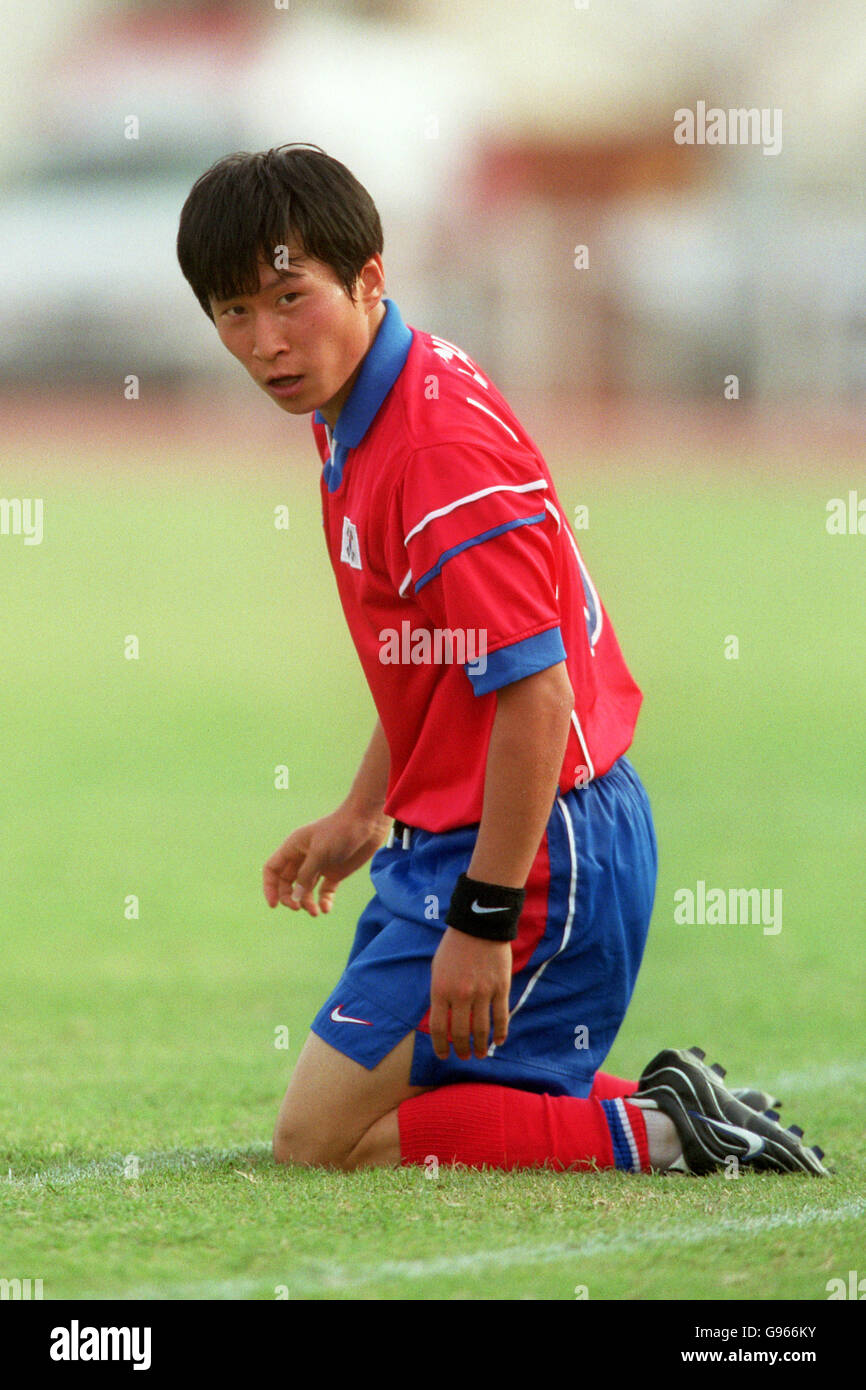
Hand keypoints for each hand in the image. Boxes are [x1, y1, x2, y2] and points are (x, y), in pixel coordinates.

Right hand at [263, 805, 390, 915]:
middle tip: (298, 908)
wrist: (367, 822)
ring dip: (307, 902)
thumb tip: (295, 897)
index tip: (274, 905)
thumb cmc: (340, 831)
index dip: (270, 887)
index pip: (273, 869)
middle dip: (290, 897)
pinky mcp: (335, 872)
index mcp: (294, 848)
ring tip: (316, 912)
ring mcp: (319, 865)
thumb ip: (306, 875)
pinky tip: (326, 908)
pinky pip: (324, 891)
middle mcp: (304, 857)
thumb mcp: (320, 853)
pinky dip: (323, 901)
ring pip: (305, 890)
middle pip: (287, 883)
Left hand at [429, 928, 512, 1060]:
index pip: (439, 1028)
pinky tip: (498, 1041)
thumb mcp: (437, 969)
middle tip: (464, 1057)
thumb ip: (440, 995)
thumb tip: (444, 1020)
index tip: (444, 1056)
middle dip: (462, 1049)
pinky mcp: (501, 988)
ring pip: (482, 1029)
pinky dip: (501, 1032)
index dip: (440, 1046)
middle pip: (461, 1033)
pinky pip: (501, 1017)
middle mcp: (461, 995)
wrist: (479, 925)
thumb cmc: (455, 947)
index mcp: (441, 990)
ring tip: (480, 1054)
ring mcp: (483, 992)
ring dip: (480, 1046)